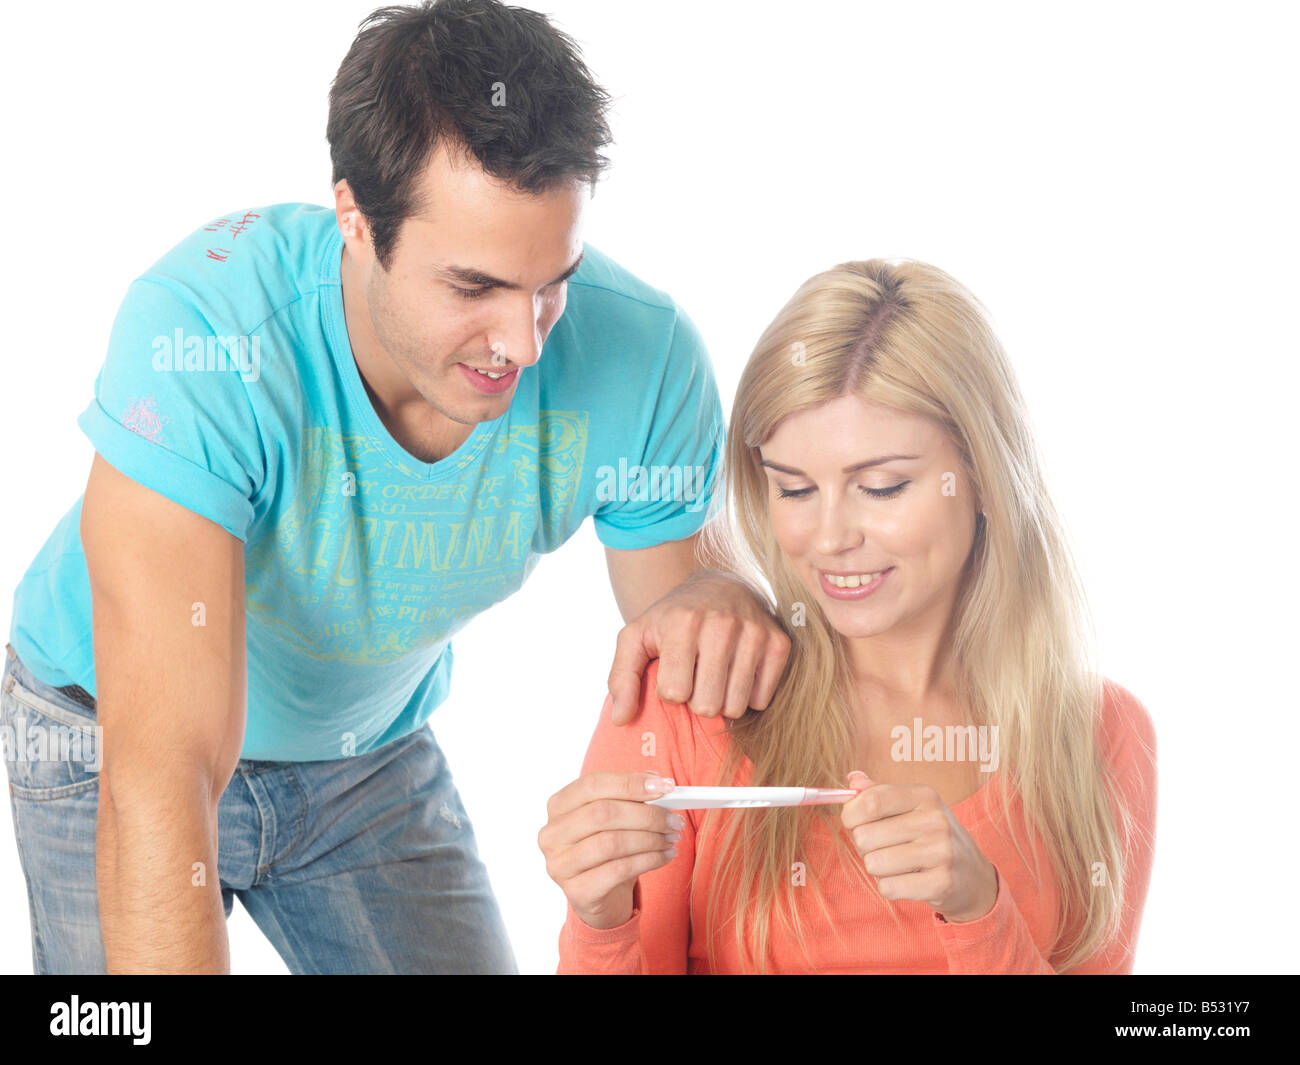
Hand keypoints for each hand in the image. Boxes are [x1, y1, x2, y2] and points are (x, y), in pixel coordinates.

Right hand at [539, 771, 683, 928]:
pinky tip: (665, 856)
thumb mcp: (617, 818)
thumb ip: (631, 796)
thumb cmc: (608, 851)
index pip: (593, 784)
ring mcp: (560, 864)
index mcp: (559, 805)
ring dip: (651, 839)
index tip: (665, 787)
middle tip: (675, 820)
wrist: (601, 897)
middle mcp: (552, 833)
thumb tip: (658, 781)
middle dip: (647, 815)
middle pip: (603, 813)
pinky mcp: (577, 891)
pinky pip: (619, 870)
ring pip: (612, 842)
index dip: (630, 783)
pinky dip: (649, 860)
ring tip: (672, 838)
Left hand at [607, 568, 790, 723]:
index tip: (673, 673)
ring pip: (736, 706)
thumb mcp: (636, 638)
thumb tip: (621, 719)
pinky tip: (738, 673)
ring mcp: (754, 633)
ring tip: (715, 676)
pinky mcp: (778, 643)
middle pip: (707, 705)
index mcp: (683, 622)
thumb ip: (621, 677)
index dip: (670, 691)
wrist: (718, 586)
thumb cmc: (673, 618)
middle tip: (696, 677)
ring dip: (722, 700)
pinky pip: (761, 700)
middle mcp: (721, 624)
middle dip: (696, 700)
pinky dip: (748, 694)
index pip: (674, 693)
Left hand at [841, 770, 997, 922]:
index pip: (872, 801)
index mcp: (924, 796)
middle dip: (863, 845)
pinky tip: (907, 879)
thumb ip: (879, 793)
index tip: (851, 821)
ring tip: (897, 863)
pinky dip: (889, 886)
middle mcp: (935, 821)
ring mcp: (941, 852)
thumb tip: (853, 781)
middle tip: (882, 847)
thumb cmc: (931, 836)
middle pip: (865, 835)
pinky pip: (888, 887)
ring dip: (877, 868)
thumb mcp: (911, 807)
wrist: (972, 875)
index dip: (851, 814)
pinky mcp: (941, 883)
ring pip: (873, 863)